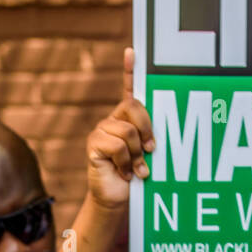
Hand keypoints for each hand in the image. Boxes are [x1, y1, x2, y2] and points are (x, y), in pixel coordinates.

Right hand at [86, 47, 154, 209]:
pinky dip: (126, 163)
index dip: (130, 70)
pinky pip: (117, 145)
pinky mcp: (93, 143)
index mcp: (129, 118)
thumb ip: (152, 140)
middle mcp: (114, 119)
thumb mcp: (150, 156)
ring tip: (138, 170)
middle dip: (147, 128)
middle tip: (152, 150)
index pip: (129, 89)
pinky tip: (124, 173)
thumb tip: (157, 139)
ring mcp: (102, 130)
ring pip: (128, 131)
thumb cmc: (138, 177)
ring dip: (138, 155)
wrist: (118, 200)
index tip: (133, 52)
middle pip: (133, 106)